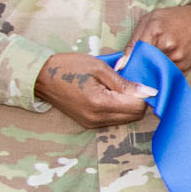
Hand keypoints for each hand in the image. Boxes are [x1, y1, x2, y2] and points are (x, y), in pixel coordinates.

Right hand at [36, 53, 152, 129]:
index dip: (145, 94)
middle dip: (140, 101)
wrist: (41, 77)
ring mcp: (92, 123)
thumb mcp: (99, 68)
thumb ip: (125, 83)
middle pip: (134, 116)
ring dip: (130, 105)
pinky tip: (112, 95)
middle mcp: (97, 118)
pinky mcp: (88, 124)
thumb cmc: (69, 67)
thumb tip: (149, 92)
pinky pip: (113, 120)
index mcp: (100, 103)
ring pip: (125, 119)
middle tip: (133, 82)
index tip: (142, 81)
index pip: (137, 106)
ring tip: (120, 87)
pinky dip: (119, 109)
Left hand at [130, 2, 190, 71]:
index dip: (130, 62)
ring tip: (156, 60)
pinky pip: (168, 75)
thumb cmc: (173, 19)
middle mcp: (167, 45)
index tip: (126, 68)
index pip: (135, 54)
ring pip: (156, 72)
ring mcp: (178, 57)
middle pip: (144, 65)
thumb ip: (133, 42)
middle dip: (141, 67)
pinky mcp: (185, 66)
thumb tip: (120, 65)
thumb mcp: (149, 21)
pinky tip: (166, 63)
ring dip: (153, 70)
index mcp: (155, 30)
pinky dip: (165, 72)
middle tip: (141, 63)